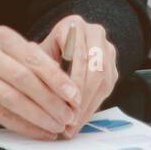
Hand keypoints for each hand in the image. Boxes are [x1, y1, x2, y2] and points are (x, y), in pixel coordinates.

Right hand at [0, 25, 80, 139]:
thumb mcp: (9, 55)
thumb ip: (35, 63)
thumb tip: (69, 86)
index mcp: (1, 35)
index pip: (33, 58)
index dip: (57, 79)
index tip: (75, 95)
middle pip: (24, 78)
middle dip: (50, 100)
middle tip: (69, 116)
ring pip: (12, 98)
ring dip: (39, 116)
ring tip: (57, 126)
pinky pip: (1, 114)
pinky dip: (24, 126)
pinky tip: (39, 132)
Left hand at [39, 15, 118, 137]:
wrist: (59, 47)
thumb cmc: (43, 53)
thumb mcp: (37, 56)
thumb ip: (40, 69)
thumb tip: (43, 93)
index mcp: (73, 25)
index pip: (79, 55)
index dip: (74, 82)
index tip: (64, 105)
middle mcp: (94, 33)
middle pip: (96, 68)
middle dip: (83, 98)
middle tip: (71, 120)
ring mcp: (107, 48)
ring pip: (104, 80)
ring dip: (89, 105)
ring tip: (75, 124)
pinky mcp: (113, 65)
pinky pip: (108, 87)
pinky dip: (93, 105)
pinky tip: (81, 118)